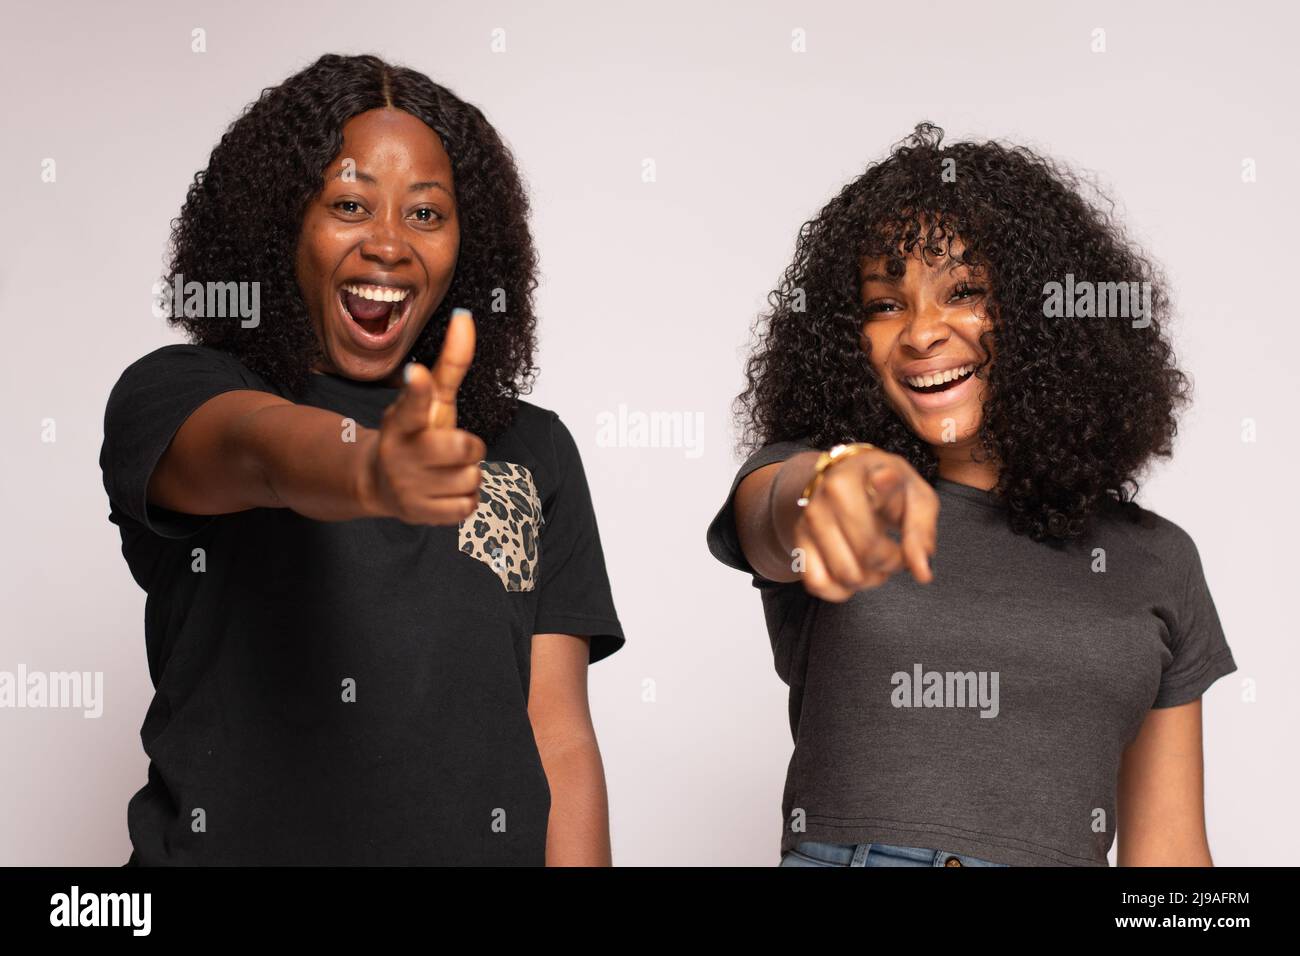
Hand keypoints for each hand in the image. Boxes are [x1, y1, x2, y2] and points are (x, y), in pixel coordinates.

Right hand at [361, 308, 485, 524]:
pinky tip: (444, 492)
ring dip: (467, 474)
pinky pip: (468, 505)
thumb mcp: (432, 398)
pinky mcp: (420, 515)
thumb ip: (451, 361)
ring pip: (472, 477)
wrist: (380, 483)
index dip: (418, 388)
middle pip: (464, 447)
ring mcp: (408, 487)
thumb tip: (465, 316)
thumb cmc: (416, 433)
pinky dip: (464, 498)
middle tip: (451, 448)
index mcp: (402, 420)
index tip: (416, 371)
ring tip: (444, 471)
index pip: (413, 403)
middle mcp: (400, 452)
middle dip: (469, 446)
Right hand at [791, 447, 938, 600]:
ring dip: (869, 579)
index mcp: (846, 482)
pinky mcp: (799, 544)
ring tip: (877, 560)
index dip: (895, 552)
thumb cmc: (886, 485)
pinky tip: (856, 572)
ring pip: (845, 576)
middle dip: (890, 564)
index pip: (870, 538)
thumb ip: (921, 532)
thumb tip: (922, 573)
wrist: (846, 474)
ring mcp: (807, 524)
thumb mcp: (916, 495)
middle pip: (865, 557)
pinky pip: (818, 585)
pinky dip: (841, 590)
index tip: (903, 542)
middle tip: (897, 552)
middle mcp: (820, 502)